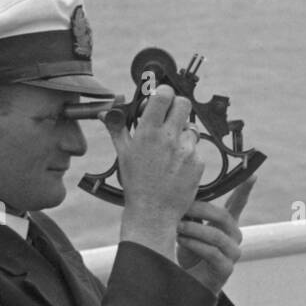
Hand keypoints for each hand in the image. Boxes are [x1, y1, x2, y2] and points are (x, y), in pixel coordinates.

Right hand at [111, 85, 203, 258]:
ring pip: (191, 128)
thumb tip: (107, 112)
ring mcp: (186, 150)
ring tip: (171, 151)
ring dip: (183, 134)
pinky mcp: (198, 163)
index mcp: (149, 131)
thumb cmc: (136, 184)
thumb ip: (117, 127)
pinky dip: (188, 154)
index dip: (164, 93)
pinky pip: (196, 150)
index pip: (164, 94)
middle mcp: (169, 137)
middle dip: (177, 107)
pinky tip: (177, 167)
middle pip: (184, 103)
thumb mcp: (123, 153)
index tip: (161, 99)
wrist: (153, 213)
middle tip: (170, 119)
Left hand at [176, 177, 255, 295]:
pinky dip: (195, 245)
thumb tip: (181, 193)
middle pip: (223, 217)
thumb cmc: (188, 252)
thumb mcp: (188, 228)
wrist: (186, 282)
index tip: (253, 175)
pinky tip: (182, 241)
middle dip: (201, 209)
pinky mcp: (226, 269)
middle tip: (182, 206)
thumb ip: (191, 213)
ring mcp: (233, 253)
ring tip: (177, 226)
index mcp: (227, 224)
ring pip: (216, 235)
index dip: (244, 190)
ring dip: (194, 229)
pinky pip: (212, 253)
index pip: (238, 204)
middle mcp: (234, 237)